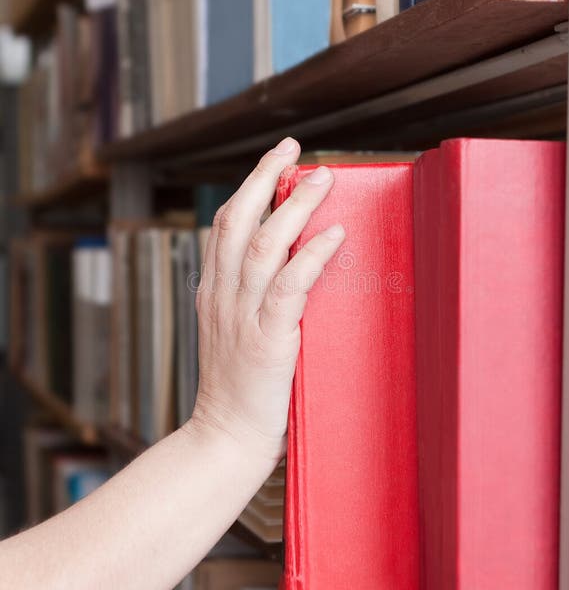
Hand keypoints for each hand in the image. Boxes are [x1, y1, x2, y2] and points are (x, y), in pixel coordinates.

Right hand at [190, 137, 344, 464]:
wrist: (224, 439)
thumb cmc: (240, 391)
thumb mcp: (236, 334)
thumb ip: (253, 300)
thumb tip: (293, 268)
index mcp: (213, 293)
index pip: (224, 226)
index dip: (249, 186)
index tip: (277, 159)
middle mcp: (221, 297)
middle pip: (236, 220)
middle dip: (265, 178)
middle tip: (295, 149)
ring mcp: (241, 318)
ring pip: (263, 245)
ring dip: (294, 206)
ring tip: (323, 178)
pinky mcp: (266, 342)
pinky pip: (288, 288)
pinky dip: (311, 256)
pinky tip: (333, 234)